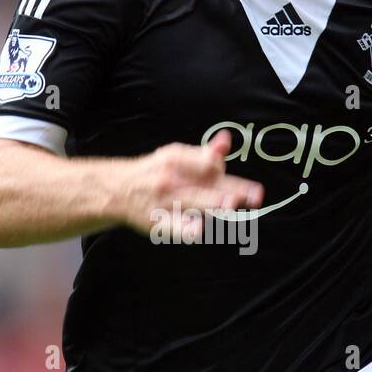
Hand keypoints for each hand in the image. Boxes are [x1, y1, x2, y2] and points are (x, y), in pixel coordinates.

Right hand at [121, 130, 263, 239]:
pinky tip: (196, 230)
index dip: (224, 169)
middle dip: (230, 190)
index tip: (248, 186)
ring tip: (229, 204)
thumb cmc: (155, 172)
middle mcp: (171, 179)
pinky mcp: (159, 223)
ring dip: (212, 204)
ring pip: (192, 203)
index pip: (205, 162)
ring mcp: (164, 202)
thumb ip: (204, 153)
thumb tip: (226, 140)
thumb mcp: (176, 156)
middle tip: (254, 195)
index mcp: (176, 159)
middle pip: (205, 184)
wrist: (117, 189)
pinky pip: (174, 228)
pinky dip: (185, 229)